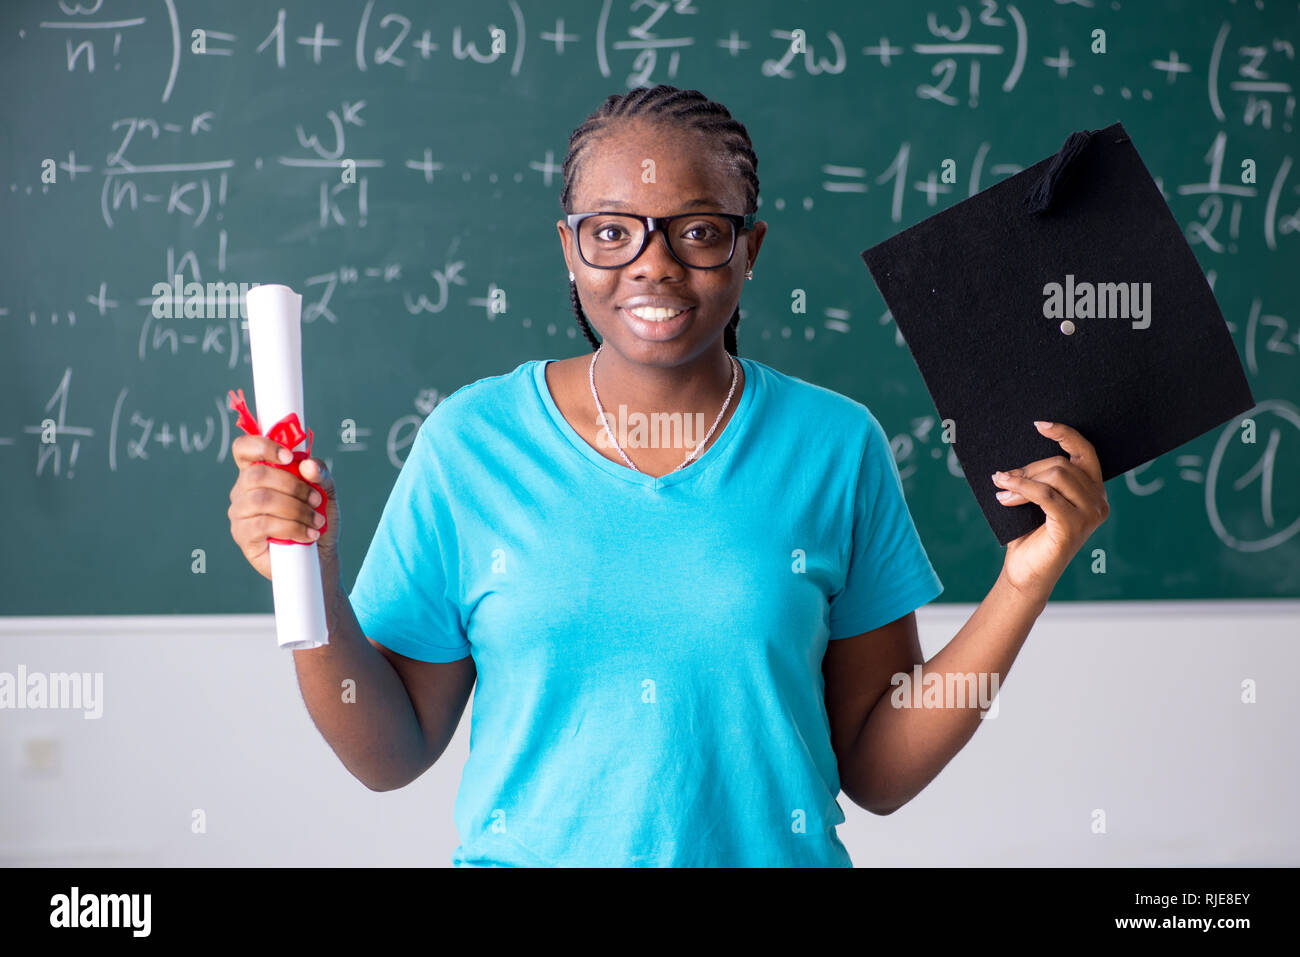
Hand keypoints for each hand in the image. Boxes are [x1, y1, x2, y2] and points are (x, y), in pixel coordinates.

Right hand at [228, 435, 339, 580]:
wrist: (320, 555)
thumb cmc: (317, 519)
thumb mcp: (326, 491)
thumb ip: (320, 473)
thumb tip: (307, 465)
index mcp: (259, 472)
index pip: (244, 449)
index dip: (261, 445)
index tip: (288, 456)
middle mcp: (244, 490)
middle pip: (257, 474)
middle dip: (293, 486)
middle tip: (315, 499)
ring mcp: (240, 513)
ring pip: (261, 499)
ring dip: (296, 509)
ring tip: (316, 521)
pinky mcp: (243, 536)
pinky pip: (263, 524)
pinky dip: (292, 527)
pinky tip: (308, 534)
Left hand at [991, 421, 1108, 597]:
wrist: (1025, 573)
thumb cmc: (1030, 535)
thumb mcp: (1039, 500)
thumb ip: (1042, 478)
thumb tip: (1019, 452)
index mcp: (1094, 492)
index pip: (1086, 452)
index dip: (1065, 434)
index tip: (1039, 425)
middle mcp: (1098, 502)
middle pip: (1062, 464)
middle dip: (1028, 468)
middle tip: (1002, 477)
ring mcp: (1089, 515)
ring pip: (1054, 476)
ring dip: (1021, 479)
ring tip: (1001, 487)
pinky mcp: (1073, 526)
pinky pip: (1044, 495)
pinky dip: (1021, 488)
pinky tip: (1004, 492)